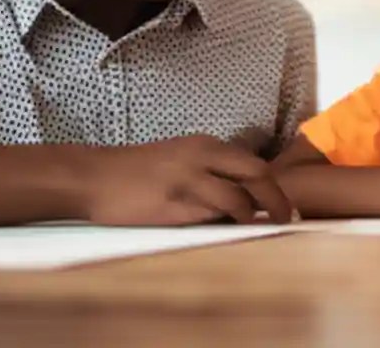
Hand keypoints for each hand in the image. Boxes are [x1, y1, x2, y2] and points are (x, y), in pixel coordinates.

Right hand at [76, 135, 293, 225]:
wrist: (94, 176)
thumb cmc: (135, 172)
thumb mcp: (179, 159)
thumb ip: (210, 171)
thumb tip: (245, 197)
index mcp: (205, 145)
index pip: (253, 163)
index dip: (274, 186)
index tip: (284, 205)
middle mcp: (201, 157)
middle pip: (256, 174)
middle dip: (277, 199)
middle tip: (285, 219)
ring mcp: (188, 180)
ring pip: (237, 199)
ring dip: (253, 217)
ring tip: (260, 230)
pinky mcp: (173, 204)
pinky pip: (210, 216)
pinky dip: (226, 225)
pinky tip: (229, 233)